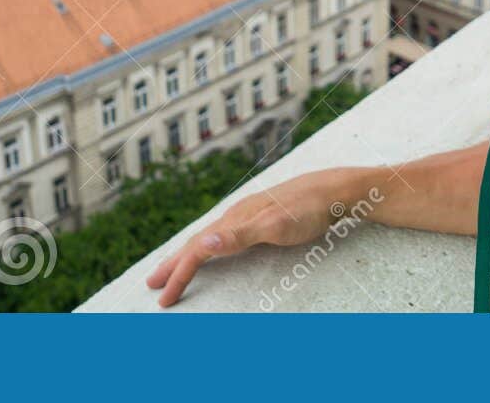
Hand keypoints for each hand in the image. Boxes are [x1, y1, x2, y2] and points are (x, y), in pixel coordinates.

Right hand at [145, 167, 366, 307]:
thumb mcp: (275, 226)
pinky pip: (226, 234)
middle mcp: (238, 214)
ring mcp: (251, 213)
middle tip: (153, 283)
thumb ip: (239, 235)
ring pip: (211, 236)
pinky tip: (217, 246)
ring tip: (175, 266)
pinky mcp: (264, 215)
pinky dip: (211, 245)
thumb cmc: (309, 210)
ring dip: (190, 254)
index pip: (197, 249)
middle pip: (198, 241)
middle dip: (174, 264)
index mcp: (235, 219)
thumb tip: (203, 240)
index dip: (178, 274)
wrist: (337, 190)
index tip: (163, 299)